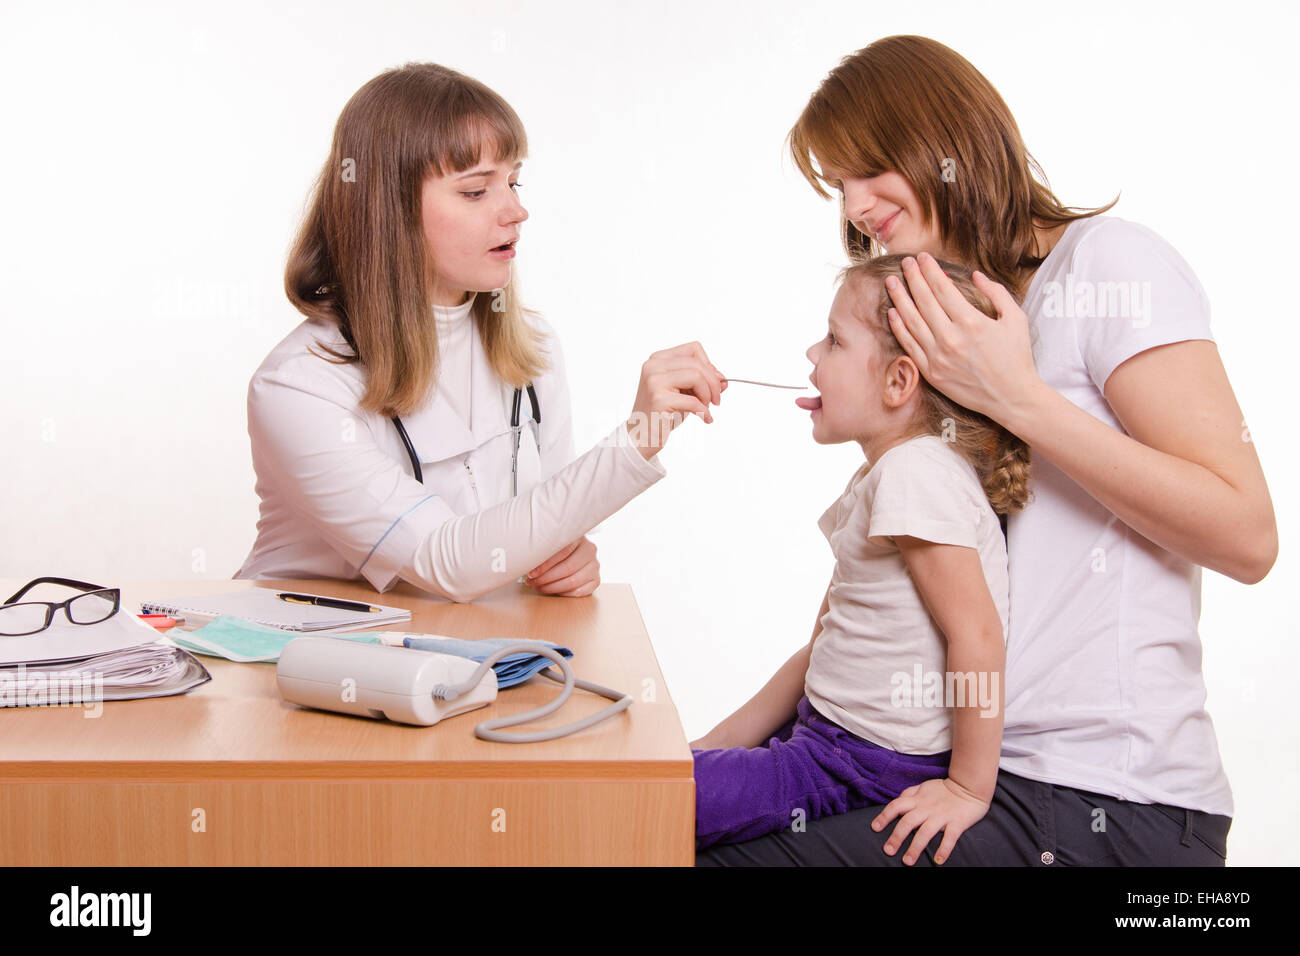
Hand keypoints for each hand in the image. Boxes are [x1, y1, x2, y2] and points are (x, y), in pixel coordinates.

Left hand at [525, 536, 598, 596]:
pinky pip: (579, 592)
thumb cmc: (555, 549)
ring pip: (573, 581)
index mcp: (578, 536)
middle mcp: (590, 550)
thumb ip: (542, 549)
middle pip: (568, 567)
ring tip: (538, 587)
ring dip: (552, 587)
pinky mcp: (596, 580)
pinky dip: (563, 594)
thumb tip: (526, 561)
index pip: (562, 551)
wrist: (572, 552)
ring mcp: (595, 565)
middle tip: (531, 582)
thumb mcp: (550, 543)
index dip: (545, 564)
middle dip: (546, 578)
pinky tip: (552, 591)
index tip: (531, 573)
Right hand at [627, 341, 726, 459]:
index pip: (693, 349)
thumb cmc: (662, 414)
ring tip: (707, 407)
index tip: (714, 383)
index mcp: (658, 359)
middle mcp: (653, 366)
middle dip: (713, 382)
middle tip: (716, 400)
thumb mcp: (684, 393)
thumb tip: (724, 380)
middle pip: (696, 363)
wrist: (640, 436)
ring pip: (696, 376)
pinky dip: (704, 411)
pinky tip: (705, 418)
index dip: (709, 365)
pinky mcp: (658, 399)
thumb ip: (701, 383)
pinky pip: (693, 401)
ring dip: (708, 394)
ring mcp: (654, 382)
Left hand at [870, 776, 990, 865]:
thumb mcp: (923, 787)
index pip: (896, 806)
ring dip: (915, 847)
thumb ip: (909, 794)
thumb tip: (897, 801)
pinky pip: (950, 837)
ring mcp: (942, 816)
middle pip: (908, 822)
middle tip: (888, 850)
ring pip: (925, 832)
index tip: (875, 828)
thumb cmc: (943, 789)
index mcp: (917, 799)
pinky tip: (937, 861)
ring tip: (907, 861)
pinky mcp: (957, 822)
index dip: (884, 816)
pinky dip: (944, 849)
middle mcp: (927, 808)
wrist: (969, 786)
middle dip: (896, 837)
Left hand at [884, 252, 1039, 423]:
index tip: (922, 257)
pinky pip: (909, 345)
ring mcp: (938, 357)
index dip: (930, 270)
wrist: (1012, 397)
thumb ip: (996, 293)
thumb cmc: (1017, 357)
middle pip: (924, 301)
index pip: (942, 288)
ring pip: (911, 321)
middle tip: (904, 262)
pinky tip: (892, 312)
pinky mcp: (931, 372)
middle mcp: (951, 338)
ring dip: (899, 298)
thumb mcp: (1015, 319)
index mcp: (972, 322)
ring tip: (892, 282)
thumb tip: (975, 275)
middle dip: (912, 277)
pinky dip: (899, 327)